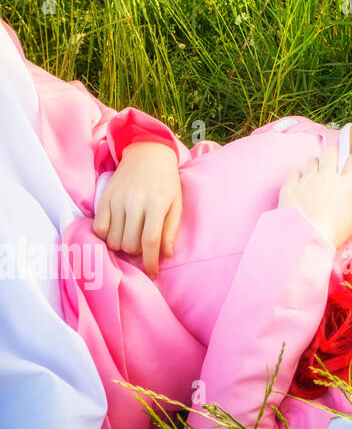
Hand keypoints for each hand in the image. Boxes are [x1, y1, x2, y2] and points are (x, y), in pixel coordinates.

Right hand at [92, 141, 181, 279]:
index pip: (151, 241)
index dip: (151, 262)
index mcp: (157, 203)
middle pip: (130, 244)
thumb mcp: (176, 203)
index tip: (153, 274)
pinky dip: (107, 236)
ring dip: (122, 245)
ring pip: (113, 240)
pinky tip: (117, 230)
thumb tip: (166, 255)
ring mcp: (117, 200)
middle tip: (143, 244)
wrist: (147, 154)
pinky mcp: (104, 198)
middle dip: (137, 252)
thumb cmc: (166, 181)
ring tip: (131, 236)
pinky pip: (99, 229)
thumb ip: (171, 229)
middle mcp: (135, 202)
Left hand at [278, 142, 351, 249]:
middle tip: (331, 170)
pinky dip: (296, 177)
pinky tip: (298, 188)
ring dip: (314, 169)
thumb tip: (349, 196)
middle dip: (332, 157)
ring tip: (314, 182)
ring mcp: (307, 180)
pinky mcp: (290, 186)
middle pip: (330, 151)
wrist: (307, 241)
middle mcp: (327, 176)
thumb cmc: (333, 234)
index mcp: (346, 184)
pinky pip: (293, 172)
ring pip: (311, 160)